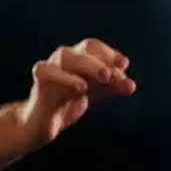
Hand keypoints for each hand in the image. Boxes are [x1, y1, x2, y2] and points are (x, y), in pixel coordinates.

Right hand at [20, 39, 136, 145]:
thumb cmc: (70, 101)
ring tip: (103, 78)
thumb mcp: (97, 92)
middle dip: (101, 62)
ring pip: (66, 56)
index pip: (93, 47)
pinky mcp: (40, 82)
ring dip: (87, 65)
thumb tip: (131, 85)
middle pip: (84, 49)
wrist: (43, 123)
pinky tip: (80, 87)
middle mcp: (65, 57)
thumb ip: (114, 86)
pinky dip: (65, 78)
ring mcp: (51, 66)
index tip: (123, 64)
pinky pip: (48, 73)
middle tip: (112, 75)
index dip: (109, 53)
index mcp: (80, 56)